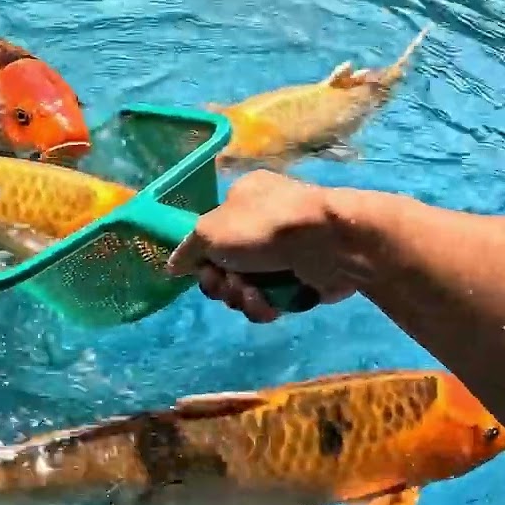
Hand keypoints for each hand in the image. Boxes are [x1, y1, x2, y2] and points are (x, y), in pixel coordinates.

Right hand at [166, 170, 367, 322]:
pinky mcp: (303, 278)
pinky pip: (272, 299)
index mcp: (242, 200)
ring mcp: (285, 252)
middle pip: (225, 266)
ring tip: (256, 295)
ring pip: (246, 287)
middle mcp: (262, 223)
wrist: (331, 244)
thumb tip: (173, 265)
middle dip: (223, 284)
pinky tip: (272, 304)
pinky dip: (266, 305)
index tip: (204, 271)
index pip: (210, 236)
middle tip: (230, 285)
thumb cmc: (265, 227)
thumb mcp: (210, 232)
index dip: (202, 260)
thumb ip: (188, 250)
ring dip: (243, 297)